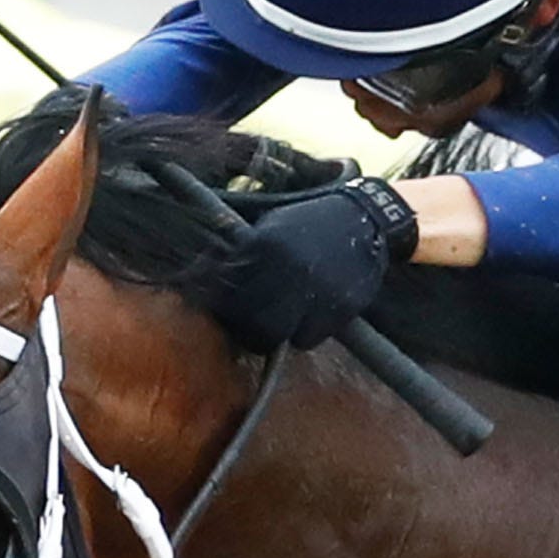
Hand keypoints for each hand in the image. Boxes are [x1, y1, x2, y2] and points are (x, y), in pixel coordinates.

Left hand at [201, 178, 417, 349]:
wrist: (364, 218)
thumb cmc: (306, 225)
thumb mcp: (269, 227)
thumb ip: (239, 255)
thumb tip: (195, 277)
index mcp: (266, 246)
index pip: (229, 294)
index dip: (224, 308)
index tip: (226, 311)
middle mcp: (290, 270)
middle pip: (253, 324)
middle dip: (247, 329)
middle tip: (250, 325)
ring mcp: (318, 292)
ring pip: (280, 337)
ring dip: (276, 333)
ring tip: (280, 318)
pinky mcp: (341, 309)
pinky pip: (309, 339)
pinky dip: (304, 333)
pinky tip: (307, 315)